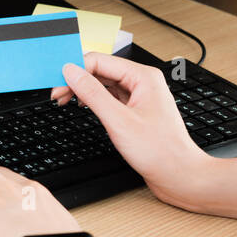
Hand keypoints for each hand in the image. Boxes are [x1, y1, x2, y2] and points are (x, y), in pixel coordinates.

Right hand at [50, 52, 214, 208]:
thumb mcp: (118, 121)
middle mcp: (143, 82)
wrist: (179, 175)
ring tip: (65, 101)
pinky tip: (83, 106)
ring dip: (83, 90)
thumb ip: (92, 93)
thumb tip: (71, 72)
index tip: (57, 85)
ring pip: (104, 83)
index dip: (75, 71)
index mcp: (143, 76)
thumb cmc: (160, 151)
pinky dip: (94, 100)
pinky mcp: (136, 110)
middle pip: (101, 70)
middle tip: (57, 95)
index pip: (99, 61)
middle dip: (77, 80)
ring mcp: (140, 96)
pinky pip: (110, 96)